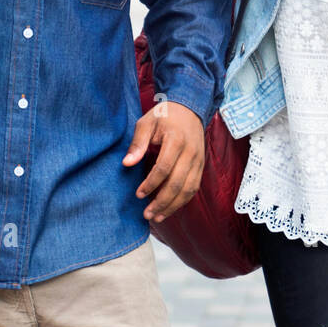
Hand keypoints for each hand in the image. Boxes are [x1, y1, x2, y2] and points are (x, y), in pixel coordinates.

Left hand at [122, 100, 204, 222]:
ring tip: (157, 217)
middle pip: (177, 183)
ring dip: (173, 206)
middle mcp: (191, 152)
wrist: (190, 109)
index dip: (151, 184)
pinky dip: (182, 201)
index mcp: (176, 140)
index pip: (164, 168)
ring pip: (188, 189)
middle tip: (147, 214)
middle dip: (162, 202)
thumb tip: (127, 163)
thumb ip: (138, 143)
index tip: (138, 194)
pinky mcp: (201, 166)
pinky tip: (170, 208)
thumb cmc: (165, 116)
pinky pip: (194, 188)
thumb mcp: (146, 122)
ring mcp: (198, 160)